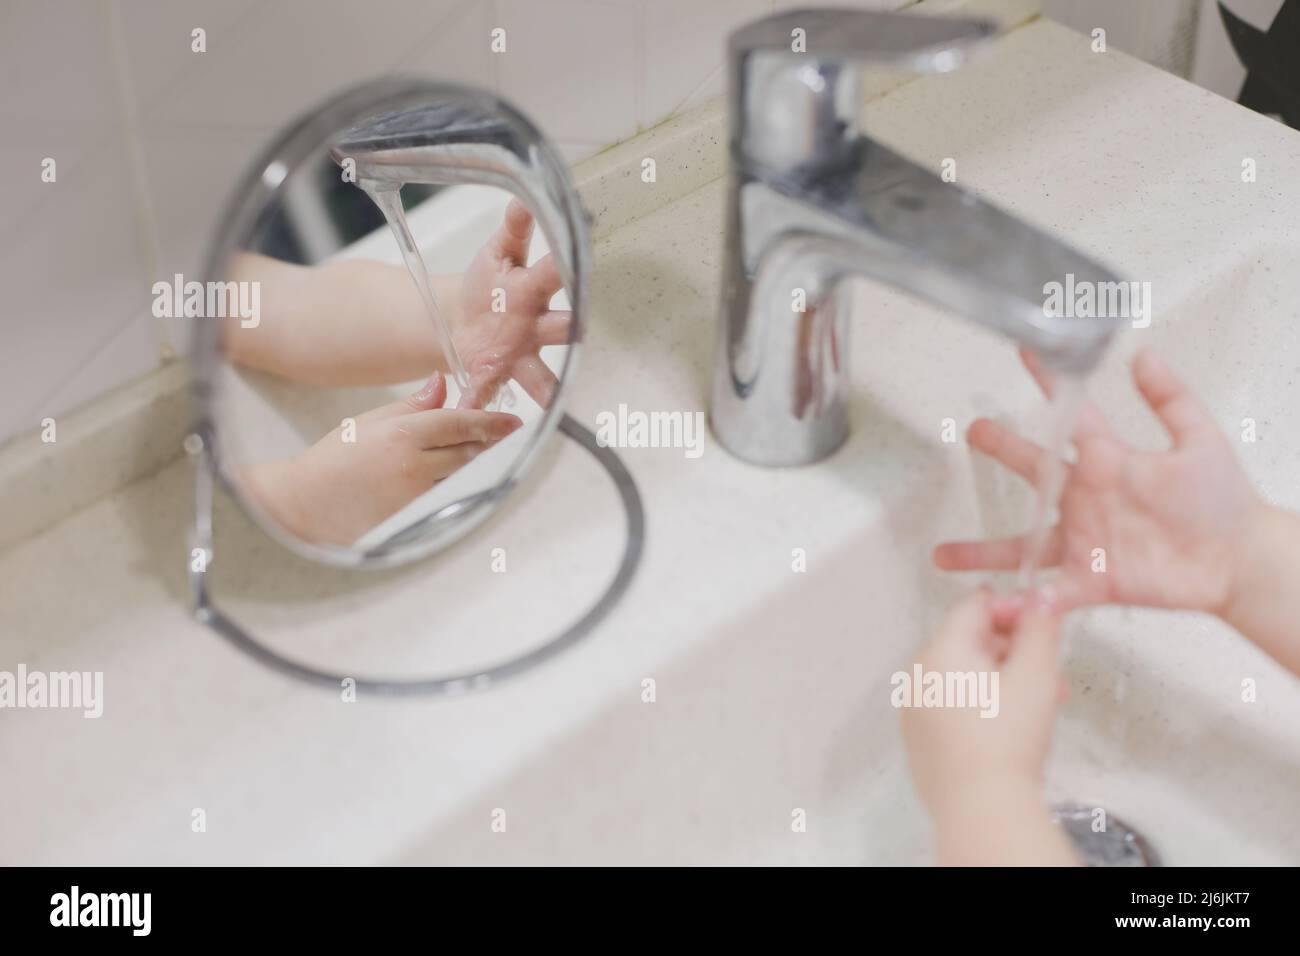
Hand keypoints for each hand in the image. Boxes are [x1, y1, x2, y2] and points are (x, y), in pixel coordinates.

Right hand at [242, 372, 522, 545]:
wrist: (304, 505)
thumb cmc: (333, 460)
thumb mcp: (371, 422)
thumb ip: (412, 405)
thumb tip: (442, 384)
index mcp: (401, 436)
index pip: (460, 424)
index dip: (491, 422)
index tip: (512, 422)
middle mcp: (412, 467)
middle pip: (469, 452)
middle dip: (488, 443)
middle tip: (504, 435)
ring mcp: (415, 498)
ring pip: (462, 478)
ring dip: (473, 466)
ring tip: (478, 455)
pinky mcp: (413, 521)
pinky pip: (446, 500)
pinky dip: (455, 488)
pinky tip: (455, 482)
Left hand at [455, 199, 570, 408]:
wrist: (464, 316)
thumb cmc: (491, 282)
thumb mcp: (500, 250)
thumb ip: (514, 226)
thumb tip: (525, 197)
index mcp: (534, 288)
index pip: (556, 273)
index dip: (569, 264)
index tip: (583, 256)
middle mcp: (537, 325)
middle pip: (563, 328)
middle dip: (573, 330)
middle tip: (584, 333)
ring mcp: (520, 354)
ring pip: (542, 375)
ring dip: (548, 389)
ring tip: (554, 404)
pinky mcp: (496, 373)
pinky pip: (489, 391)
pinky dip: (480, 403)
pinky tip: (472, 413)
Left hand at [901, 589, 1076, 865]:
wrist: (982, 807)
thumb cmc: (1005, 744)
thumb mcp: (1036, 674)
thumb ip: (1040, 628)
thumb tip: (1042, 600)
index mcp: (940, 651)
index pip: (973, 606)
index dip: (1011, 606)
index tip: (1037, 617)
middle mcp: (919, 676)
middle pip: (966, 641)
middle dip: (1011, 648)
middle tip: (1045, 665)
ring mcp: (915, 709)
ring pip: (961, 676)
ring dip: (999, 678)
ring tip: (1038, 699)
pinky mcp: (920, 739)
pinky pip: (950, 706)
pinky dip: (978, 705)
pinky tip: (1007, 724)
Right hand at [934, 347, 1261, 617]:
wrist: (1238, 560)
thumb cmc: (1223, 504)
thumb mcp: (1201, 442)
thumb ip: (1171, 400)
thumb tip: (1144, 356)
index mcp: (1108, 462)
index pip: (1070, 418)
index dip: (1048, 386)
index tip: (1027, 355)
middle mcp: (1085, 499)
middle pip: (1032, 472)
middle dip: (1001, 450)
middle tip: (973, 432)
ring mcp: (1082, 540)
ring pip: (1020, 546)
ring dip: (981, 551)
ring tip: (944, 555)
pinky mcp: (1091, 580)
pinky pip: (1048, 594)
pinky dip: (1023, 603)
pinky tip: (996, 606)